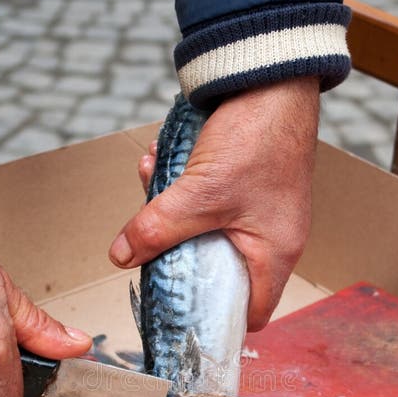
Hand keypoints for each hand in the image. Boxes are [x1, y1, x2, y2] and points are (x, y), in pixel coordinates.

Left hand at [109, 78, 319, 330]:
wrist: (273, 76)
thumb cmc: (257, 139)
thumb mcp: (199, 194)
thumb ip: (158, 229)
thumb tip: (122, 256)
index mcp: (275, 255)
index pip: (251, 312)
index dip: (218, 319)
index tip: (183, 313)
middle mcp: (275, 238)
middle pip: (221, 272)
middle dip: (180, 255)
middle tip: (153, 243)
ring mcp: (262, 211)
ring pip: (209, 232)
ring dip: (175, 213)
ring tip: (151, 184)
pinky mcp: (250, 184)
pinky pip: (211, 200)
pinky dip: (184, 187)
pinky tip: (158, 162)